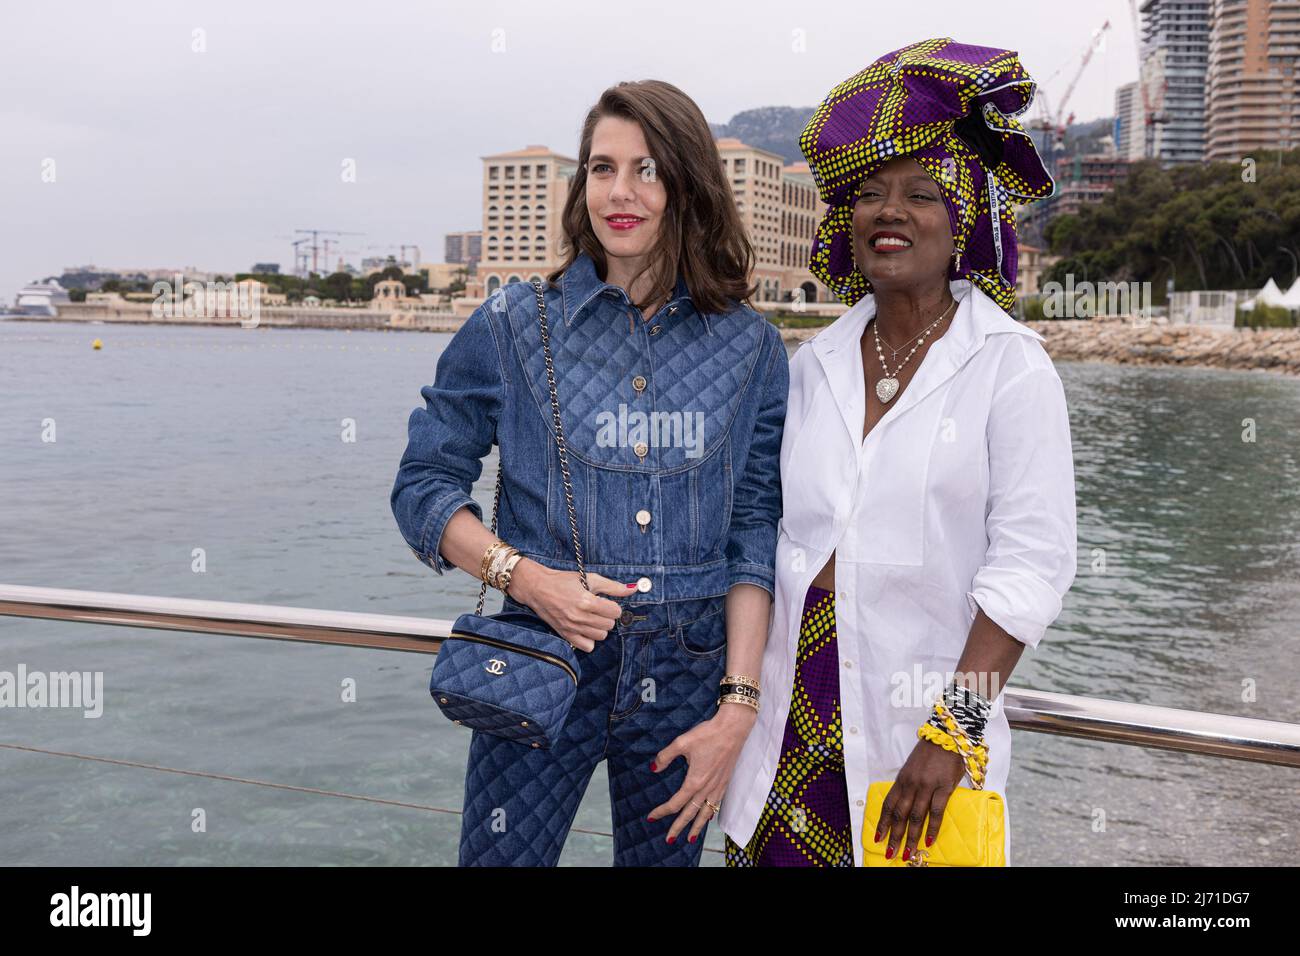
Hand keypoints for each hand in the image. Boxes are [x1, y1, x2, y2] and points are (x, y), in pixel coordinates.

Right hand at [507, 559, 633, 651]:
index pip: (615, 612)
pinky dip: (590, 639)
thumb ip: (613, 586)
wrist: (538, 588)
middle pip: (609, 625)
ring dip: (600, 627)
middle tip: (598, 609)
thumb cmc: (564, 581)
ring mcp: (572, 628)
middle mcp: (579, 617)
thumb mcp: (590, 578)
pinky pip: (587, 646)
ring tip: (592, 618)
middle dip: (607, 616)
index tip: (606, 602)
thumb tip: (633, 589)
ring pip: (600, 636)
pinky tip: (585, 628)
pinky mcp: (566, 635)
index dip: (613, 606)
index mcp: (587, 601)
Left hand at [647, 704, 756, 844]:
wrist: (733, 729)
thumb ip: (665, 757)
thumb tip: (653, 768)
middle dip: (678, 827)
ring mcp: (718, 787)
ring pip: (705, 813)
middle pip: (690, 814)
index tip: (651, 817)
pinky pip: (716, 804)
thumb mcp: (682, 743)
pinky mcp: (725, 782)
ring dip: (697, 827)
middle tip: (669, 840)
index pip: (675, 803)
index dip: (662, 811)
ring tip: (690, 839)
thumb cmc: (708, 734)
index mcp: (694, 781)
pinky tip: (708, 817)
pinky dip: (710, 815)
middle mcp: (707, 788)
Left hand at [872, 737, 966, 861]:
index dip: (882, 822)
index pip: (888, 804)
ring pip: (915, 817)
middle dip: (894, 836)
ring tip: (908, 854)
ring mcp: (926, 786)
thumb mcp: (913, 767)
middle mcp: (911, 784)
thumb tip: (906, 804)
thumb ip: (909, 785)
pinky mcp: (943, 787)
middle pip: (899, 815)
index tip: (878, 837)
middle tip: (890, 853)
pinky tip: (929, 840)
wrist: (947, 735)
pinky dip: (932, 828)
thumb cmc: (931, 751)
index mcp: (901, 779)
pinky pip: (936, 812)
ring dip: (911, 838)